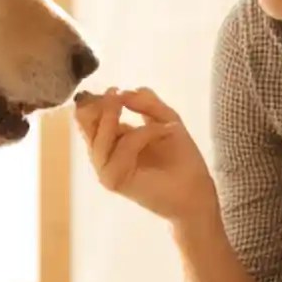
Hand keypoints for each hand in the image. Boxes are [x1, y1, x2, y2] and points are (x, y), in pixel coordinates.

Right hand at [73, 86, 216, 222]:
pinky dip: (144, 134)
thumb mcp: (165, 119)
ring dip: (119, 117)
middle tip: (117, 93)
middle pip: (85, 124)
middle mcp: (103, 155)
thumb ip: (146, 102)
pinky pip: (122, 147)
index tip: (114, 89)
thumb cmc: (181, 159)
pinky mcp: (115, 180)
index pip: (87, 118)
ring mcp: (106, 169)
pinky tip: (164, 132)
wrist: (196, 191)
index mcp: (110, 141)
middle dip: (101, 106)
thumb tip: (124, 90)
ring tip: (151, 115)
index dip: (96, 100)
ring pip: (100, 137)